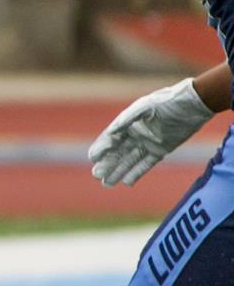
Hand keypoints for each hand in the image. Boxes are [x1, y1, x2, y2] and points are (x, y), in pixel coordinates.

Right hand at [89, 78, 215, 186]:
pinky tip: (127, 182)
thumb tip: (111, 131)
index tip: (93, 158)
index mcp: (128, 122)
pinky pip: (146, 164)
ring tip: (107, 184)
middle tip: (96, 175)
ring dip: (118, 171)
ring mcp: (148, 142)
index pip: (110, 138)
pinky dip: (137, 173)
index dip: (101, 148)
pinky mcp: (161, 149)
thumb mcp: (145, 107)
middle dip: (107, 164)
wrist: (193, 104)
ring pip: (129, 160)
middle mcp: (135, 134)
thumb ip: (127, 119)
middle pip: (118, 152)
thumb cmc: (168, 101)